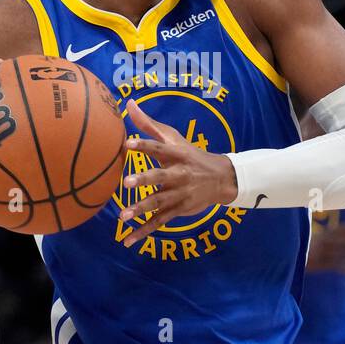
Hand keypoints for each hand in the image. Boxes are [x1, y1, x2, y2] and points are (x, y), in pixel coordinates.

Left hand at [117, 99, 238, 245]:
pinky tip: (127, 240)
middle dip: (144, 180)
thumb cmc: (190, 154)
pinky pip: (159, 222)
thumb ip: (149, 124)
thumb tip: (128, 103)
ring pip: (159, 202)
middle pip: (160, 177)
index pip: (159, 148)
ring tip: (123, 216)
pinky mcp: (179, 210)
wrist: (221, 179)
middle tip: (127, 182)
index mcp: (176, 155)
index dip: (144, 146)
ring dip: (141, 209)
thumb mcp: (173, 137)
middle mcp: (178, 175)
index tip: (127, 144)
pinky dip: (143, 232)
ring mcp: (179, 194)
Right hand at [305, 221, 344, 271]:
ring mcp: (317, 252)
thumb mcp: (313, 236)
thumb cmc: (301, 246)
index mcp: (322, 232)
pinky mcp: (314, 264)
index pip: (343, 229)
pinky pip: (332, 265)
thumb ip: (328, 235)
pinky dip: (343, 267)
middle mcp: (320, 241)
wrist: (284, 255)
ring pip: (340, 254)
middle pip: (344, 241)